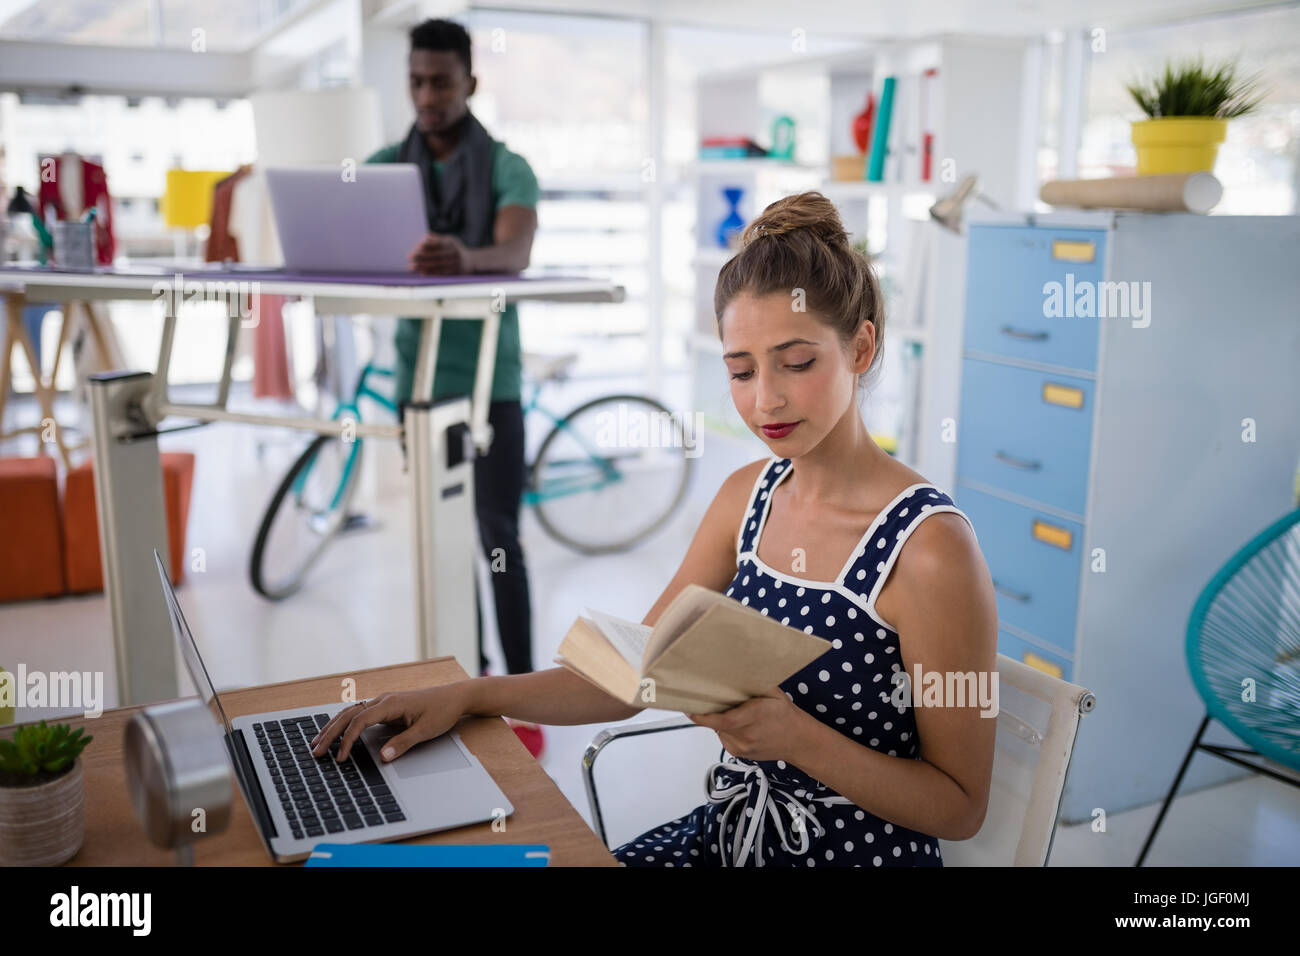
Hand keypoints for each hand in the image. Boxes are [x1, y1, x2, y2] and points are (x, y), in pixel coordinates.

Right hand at [309, 685, 468, 762]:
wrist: (454, 697)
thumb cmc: (442, 711)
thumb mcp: (425, 730)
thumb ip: (403, 743)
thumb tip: (383, 757)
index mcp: (391, 703)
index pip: (360, 720)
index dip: (347, 739)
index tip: (340, 757)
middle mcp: (383, 700)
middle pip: (349, 715)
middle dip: (330, 733)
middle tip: (316, 751)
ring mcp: (383, 702)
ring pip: (351, 712)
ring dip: (333, 727)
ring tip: (317, 743)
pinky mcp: (385, 707)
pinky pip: (359, 714)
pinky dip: (344, 723)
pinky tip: (335, 733)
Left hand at [408, 232, 471, 274]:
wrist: (471, 261)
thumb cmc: (456, 249)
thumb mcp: (450, 240)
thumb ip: (438, 238)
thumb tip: (427, 236)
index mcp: (451, 243)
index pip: (436, 243)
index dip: (426, 245)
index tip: (416, 247)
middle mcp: (453, 253)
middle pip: (434, 254)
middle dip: (421, 256)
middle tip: (409, 257)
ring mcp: (454, 263)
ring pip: (436, 265)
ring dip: (422, 266)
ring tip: (412, 266)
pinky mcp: (454, 272)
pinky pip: (440, 273)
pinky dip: (430, 273)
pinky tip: (422, 272)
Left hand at [688, 688, 814, 762]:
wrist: (799, 742)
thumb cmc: (786, 715)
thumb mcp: (774, 693)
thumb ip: (754, 684)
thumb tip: (735, 671)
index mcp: (755, 717)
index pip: (724, 720)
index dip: (704, 717)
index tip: (691, 709)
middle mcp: (746, 735)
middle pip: (718, 723)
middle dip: (712, 711)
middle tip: (711, 699)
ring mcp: (742, 747)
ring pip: (719, 731)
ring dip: (720, 721)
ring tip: (734, 712)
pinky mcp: (740, 754)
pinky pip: (724, 738)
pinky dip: (725, 730)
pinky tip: (739, 725)